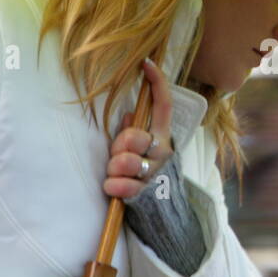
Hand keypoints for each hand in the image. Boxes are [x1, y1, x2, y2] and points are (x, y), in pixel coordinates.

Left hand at [104, 58, 174, 200]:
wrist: (163, 212)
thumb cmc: (144, 174)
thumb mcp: (143, 150)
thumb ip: (136, 132)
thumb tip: (130, 114)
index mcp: (162, 137)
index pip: (164, 106)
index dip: (157, 84)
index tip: (146, 64)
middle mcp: (162, 152)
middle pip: (136, 137)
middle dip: (120, 145)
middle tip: (118, 156)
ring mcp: (155, 173)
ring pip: (126, 162)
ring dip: (115, 167)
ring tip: (116, 174)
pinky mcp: (146, 195)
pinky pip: (122, 185)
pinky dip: (114, 186)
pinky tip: (113, 188)